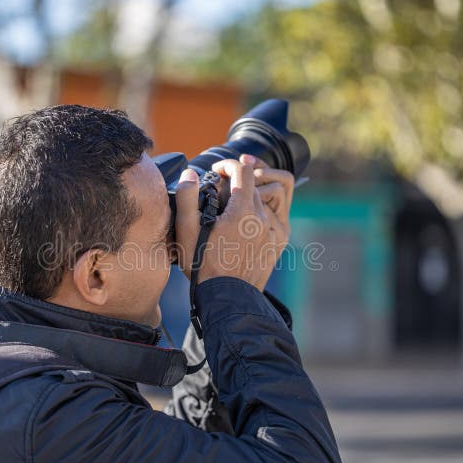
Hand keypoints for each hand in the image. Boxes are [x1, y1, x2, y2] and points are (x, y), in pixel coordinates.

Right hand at [174, 155, 293, 290]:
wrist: (226, 297)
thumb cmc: (203, 266)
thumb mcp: (186, 230)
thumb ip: (187, 197)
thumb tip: (190, 173)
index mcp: (242, 211)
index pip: (244, 171)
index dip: (230, 164)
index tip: (218, 170)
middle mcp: (262, 218)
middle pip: (253, 185)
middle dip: (236, 183)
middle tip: (217, 193)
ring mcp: (272, 231)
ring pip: (262, 202)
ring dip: (247, 199)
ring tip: (230, 209)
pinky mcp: (276, 243)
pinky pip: (270, 218)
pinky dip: (257, 215)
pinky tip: (242, 226)